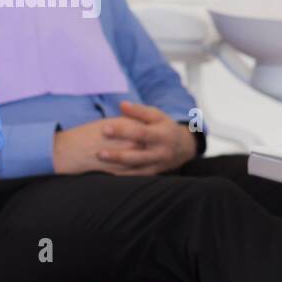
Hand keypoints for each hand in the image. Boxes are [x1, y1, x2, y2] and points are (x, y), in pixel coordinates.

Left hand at [52, 101, 197, 175]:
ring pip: (135, 170)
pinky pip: (136, 177)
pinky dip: (122, 176)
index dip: (122, 132)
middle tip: (98, 152)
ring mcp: (156, 165)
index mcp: (160, 135)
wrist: (183, 147)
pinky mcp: (152, 173)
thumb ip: (139, 111)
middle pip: (137, 155)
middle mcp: (159, 152)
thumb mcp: (156, 115)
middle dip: (117, 155)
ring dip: (117, 168)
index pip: (140, 133)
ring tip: (100, 164)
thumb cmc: (164, 126)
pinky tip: (106, 173)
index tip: (104, 128)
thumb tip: (121, 105)